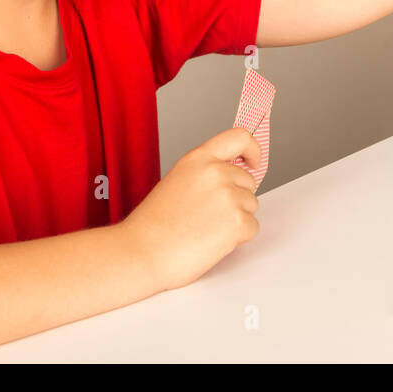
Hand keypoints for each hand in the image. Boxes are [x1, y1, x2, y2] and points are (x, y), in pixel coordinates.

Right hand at [120, 127, 261, 293]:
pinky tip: (211, 241)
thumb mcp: (177, 182)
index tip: (252, 162)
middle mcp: (216, 172)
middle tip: (208, 216)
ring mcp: (228, 196)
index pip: (240, 137)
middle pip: (248, 181)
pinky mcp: (237, 222)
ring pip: (251, 205)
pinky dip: (237, 238)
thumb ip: (205, 174)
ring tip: (204, 229)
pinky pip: (252, 227)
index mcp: (199, 159)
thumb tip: (233, 179)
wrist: (140, 254)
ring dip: (235, 219)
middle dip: (236, 198)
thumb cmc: (152, 226)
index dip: (252, 150)